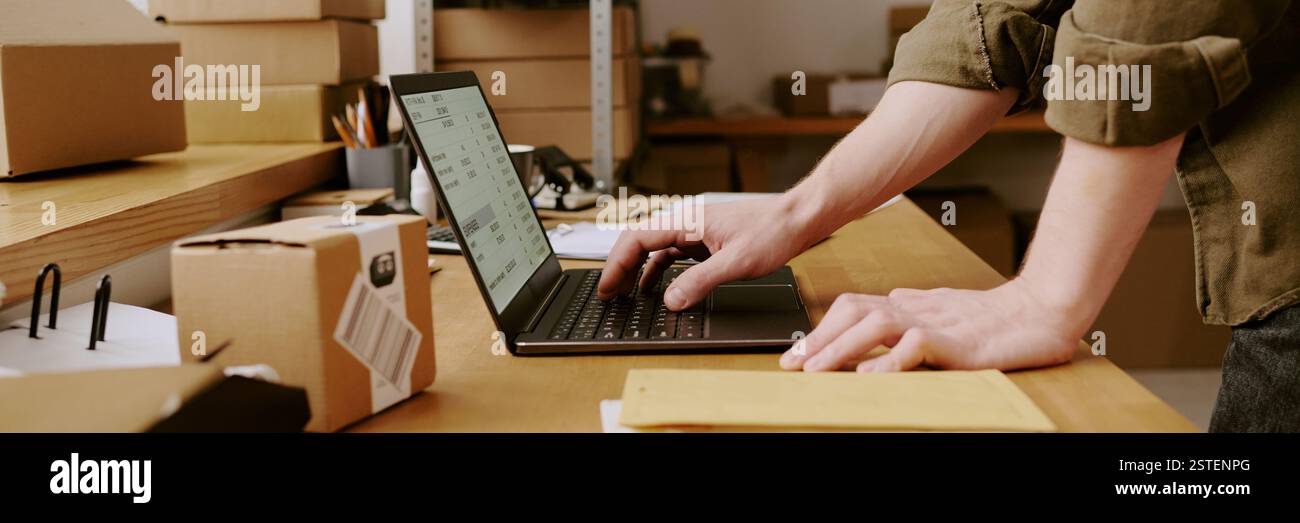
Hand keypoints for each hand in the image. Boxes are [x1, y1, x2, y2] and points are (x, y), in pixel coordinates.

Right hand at [597, 196, 815, 310]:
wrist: (798, 219)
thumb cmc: (773, 231)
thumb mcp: (736, 262)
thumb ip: (700, 281)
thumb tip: (670, 301)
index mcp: (687, 220)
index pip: (636, 239)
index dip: (616, 264)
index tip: (606, 287)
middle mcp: (686, 222)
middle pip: (639, 242)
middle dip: (619, 268)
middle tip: (607, 295)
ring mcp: (694, 231)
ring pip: (653, 249)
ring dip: (636, 270)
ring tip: (625, 295)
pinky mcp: (705, 241)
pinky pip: (671, 255)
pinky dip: (658, 271)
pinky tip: (656, 288)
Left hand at [780, 279, 1079, 372]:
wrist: (1040, 312)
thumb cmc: (995, 317)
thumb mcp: (943, 311)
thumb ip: (913, 308)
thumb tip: (885, 305)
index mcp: (907, 304)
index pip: (851, 309)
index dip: (819, 330)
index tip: (794, 355)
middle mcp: (913, 308)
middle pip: (852, 311)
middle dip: (817, 338)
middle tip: (792, 365)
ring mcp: (932, 321)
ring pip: (873, 325)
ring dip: (840, 349)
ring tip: (817, 371)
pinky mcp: (953, 339)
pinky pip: (914, 346)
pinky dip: (887, 361)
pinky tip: (868, 376)